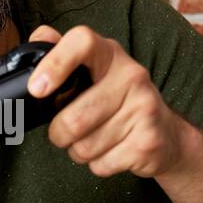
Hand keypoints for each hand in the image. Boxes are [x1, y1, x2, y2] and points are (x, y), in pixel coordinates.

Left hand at [26, 24, 186, 178]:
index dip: (55, 63)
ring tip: (93, 140)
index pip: (82, 43)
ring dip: (79, 151)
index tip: (37, 89)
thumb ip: (63, 53)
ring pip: (85, 146)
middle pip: (74, 118)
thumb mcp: (96, 71)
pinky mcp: (148, 142)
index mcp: (110, 54)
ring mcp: (143, 109)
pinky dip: (97, 165)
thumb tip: (39, 37)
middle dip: (59, 134)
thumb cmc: (120, 101)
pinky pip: (101, 164)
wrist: (166, 134)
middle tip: (64, 133)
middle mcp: (131, 76)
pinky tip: (111, 151)